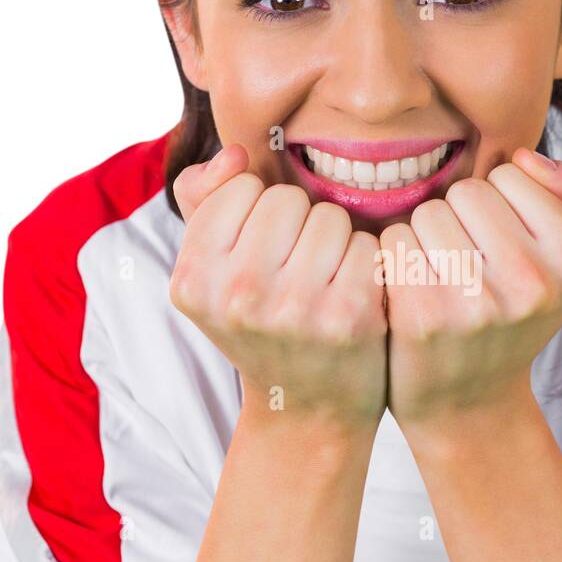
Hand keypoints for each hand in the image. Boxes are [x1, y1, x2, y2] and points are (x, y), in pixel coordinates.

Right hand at [170, 144, 387, 427]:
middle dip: (299, 225)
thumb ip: (205, 198)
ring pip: (330, 217)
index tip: (261, 258)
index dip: (260, 214)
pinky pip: (368, 244)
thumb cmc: (262, 324)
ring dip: (335, 242)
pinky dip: (368, 263)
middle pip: (287, 199)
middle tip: (296, 274)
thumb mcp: (213, 270)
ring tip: (323, 284)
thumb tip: (235, 154)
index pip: (243, 187)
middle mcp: (236, 294)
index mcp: (192, 278)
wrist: (308, 406)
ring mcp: (294, 308)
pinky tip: (353, 296)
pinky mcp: (349, 317)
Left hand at [377, 148, 561, 426]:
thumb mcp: (561, 260)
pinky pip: (392, 241)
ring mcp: (478, 302)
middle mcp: (533, 283)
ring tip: (439, 279)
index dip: (496, 205)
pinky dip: (392, 260)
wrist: (469, 403)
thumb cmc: (511, 317)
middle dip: (458, 219)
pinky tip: (409, 293)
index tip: (500, 247)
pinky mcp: (424, 316)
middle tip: (466, 267)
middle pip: (466, 192)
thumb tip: (524, 158)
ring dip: (423, 238)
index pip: (510, 176)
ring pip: (427, 213)